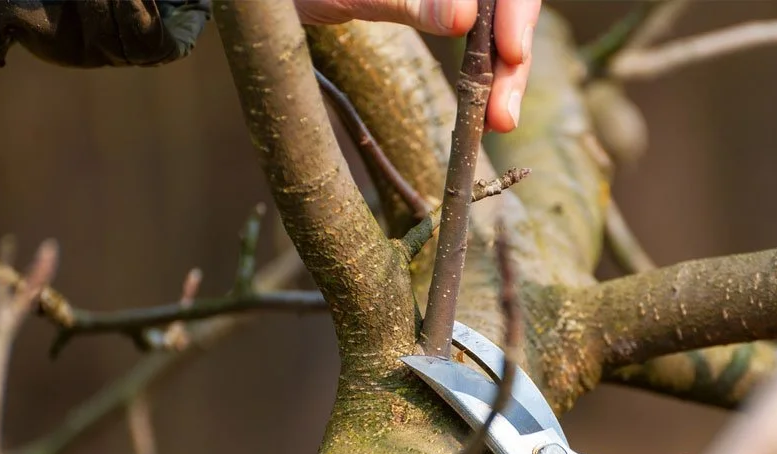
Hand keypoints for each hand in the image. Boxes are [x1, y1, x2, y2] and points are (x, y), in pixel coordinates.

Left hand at [294, 0, 538, 131]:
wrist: (260, 7)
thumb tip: (462, 19)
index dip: (516, 11)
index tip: (510, 53)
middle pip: (504, 2)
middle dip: (510, 57)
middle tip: (503, 114)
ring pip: (492, 24)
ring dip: (499, 72)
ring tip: (498, 119)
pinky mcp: (433, 5)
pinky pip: (473, 36)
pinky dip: (480, 71)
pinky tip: (482, 104)